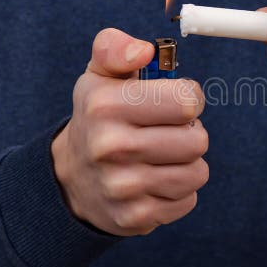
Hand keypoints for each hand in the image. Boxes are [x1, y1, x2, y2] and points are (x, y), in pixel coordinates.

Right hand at [52, 28, 208, 236]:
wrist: (70, 179)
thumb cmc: (99, 117)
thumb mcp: (99, 75)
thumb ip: (115, 48)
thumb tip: (143, 52)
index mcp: (105, 105)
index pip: (186, 101)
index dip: (189, 98)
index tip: (175, 101)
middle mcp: (111, 147)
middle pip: (197, 140)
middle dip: (189, 132)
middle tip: (167, 131)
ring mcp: (122, 187)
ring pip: (197, 173)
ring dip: (187, 163)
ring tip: (162, 156)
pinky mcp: (135, 218)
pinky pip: (188, 200)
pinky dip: (178, 191)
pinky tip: (154, 181)